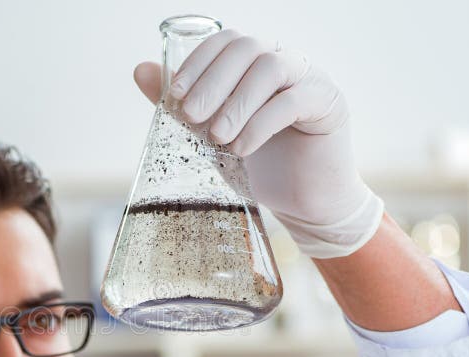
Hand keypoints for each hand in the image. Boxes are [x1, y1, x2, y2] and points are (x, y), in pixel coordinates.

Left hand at [133, 29, 383, 257]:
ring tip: (218, 138)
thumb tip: (140, 70)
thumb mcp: (211, 135)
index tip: (175, 94)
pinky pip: (293, 102)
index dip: (198, 62)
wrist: (302, 203)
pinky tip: (241, 149)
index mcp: (255, 63)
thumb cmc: (258, 167)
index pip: (226, 41)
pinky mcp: (328, 104)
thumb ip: (183, 105)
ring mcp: (309, 79)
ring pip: (270, 68)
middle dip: (213, 82)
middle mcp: (284, 62)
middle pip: (247, 48)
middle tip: (191, 116)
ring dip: (236, 103)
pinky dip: (260, 124)